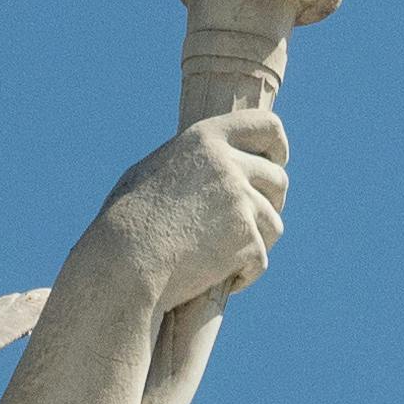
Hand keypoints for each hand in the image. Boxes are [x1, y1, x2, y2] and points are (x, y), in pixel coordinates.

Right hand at [84, 111, 290, 310]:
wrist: (125, 261)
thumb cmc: (127, 220)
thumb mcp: (150, 173)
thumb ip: (188, 162)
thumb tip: (209, 160)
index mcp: (206, 138)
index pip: (267, 126)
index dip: (278, 146)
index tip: (277, 161)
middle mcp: (229, 164)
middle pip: (278, 179)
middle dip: (271, 202)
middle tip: (252, 222)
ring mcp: (241, 201)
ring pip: (274, 223)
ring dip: (257, 241)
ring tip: (227, 257)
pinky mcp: (247, 239)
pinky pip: (261, 259)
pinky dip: (244, 273)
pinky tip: (218, 277)